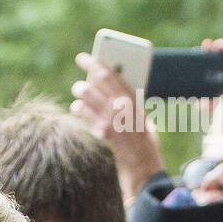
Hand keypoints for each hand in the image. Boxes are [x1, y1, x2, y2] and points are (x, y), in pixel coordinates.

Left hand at [70, 51, 164, 201]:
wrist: (142, 164)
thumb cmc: (144, 139)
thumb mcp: (141, 114)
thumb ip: (128, 100)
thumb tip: (111, 87)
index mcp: (132, 98)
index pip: (109, 74)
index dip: (95, 63)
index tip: (85, 57)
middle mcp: (119, 107)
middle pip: (94, 85)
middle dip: (84, 78)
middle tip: (79, 76)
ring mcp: (108, 120)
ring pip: (85, 100)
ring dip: (79, 96)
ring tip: (78, 95)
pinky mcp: (100, 133)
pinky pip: (84, 117)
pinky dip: (79, 112)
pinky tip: (78, 109)